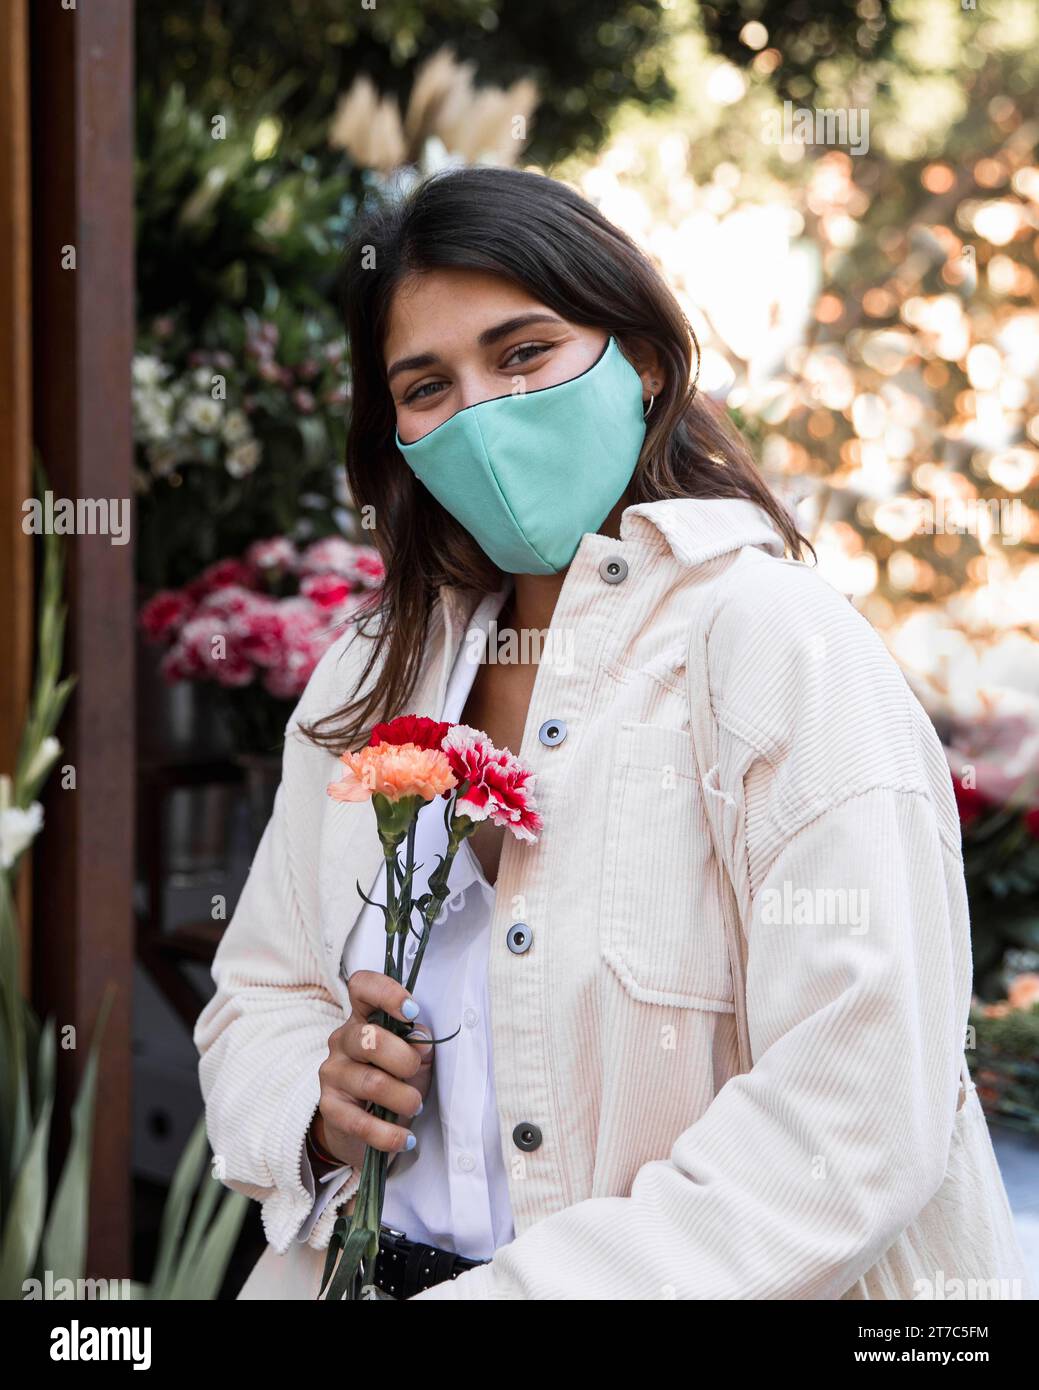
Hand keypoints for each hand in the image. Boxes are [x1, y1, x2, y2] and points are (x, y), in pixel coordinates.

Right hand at [312, 969, 433, 1184]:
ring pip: (371, 1082)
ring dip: (403, 1098)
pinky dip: (390, 1133)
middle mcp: (343, 1040)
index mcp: (364, 1017)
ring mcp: (332, 1074)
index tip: (412, 1010)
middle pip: (369, 1038)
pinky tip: (406, 1138)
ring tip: (414, 1106)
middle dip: (405, 1060)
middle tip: (416, 1074)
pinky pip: (361, 1122)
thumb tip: (421, 1040)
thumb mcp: (413, 1058)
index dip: (386, 992)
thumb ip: (418, 1043)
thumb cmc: (394, 1080)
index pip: (362, 987)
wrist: (365, 1127)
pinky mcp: (329, 1109)